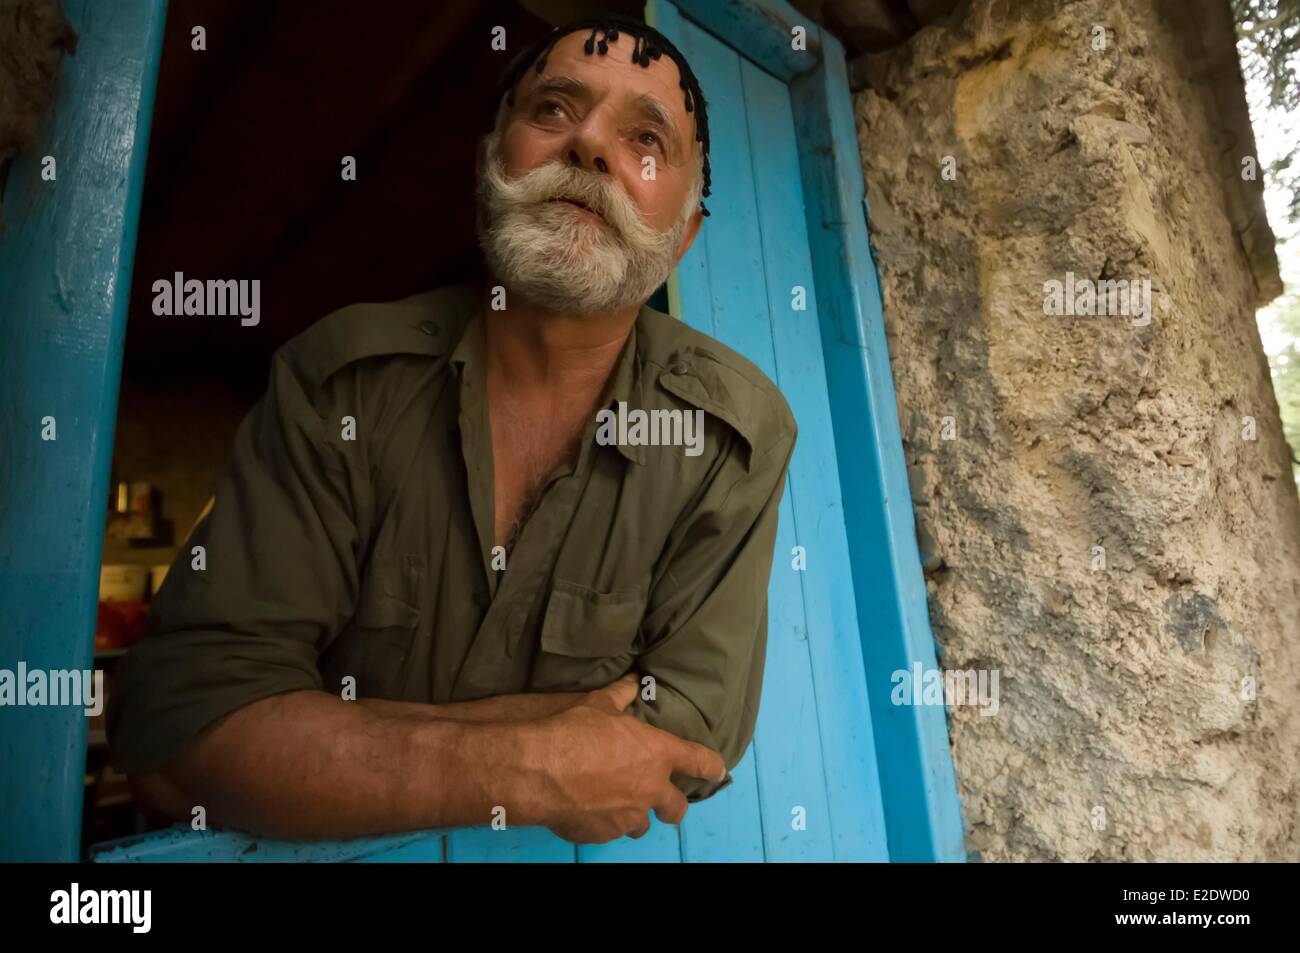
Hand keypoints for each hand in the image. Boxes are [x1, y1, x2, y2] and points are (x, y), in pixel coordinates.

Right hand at [522, 674, 725, 844]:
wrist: (542, 771)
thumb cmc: (575, 732)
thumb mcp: (599, 704)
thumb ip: (621, 695)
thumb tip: (633, 681)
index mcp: (657, 754)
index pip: (698, 760)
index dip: (711, 766)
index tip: (718, 770)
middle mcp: (650, 789)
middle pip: (677, 808)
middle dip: (674, 807)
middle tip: (666, 804)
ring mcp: (628, 816)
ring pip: (641, 825)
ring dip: (635, 815)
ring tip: (618, 805)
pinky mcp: (604, 834)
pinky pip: (611, 832)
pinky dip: (605, 823)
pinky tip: (589, 811)